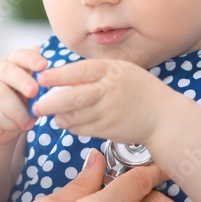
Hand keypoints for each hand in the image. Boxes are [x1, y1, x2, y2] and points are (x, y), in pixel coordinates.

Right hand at [0, 48, 48, 145]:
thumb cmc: (20, 106)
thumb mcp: (31, 95)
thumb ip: (39, 89)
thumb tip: (54, 87)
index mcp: (13, 63)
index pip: (20, 55)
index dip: (31, 59)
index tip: (44, 66)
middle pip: (8, 71)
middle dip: (23, 81)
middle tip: (34, 92)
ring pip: (0, 93)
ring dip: (17, 110)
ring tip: (29, 123)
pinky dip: (9, 121)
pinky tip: (16, 126)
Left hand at [34, 59, 170, 143]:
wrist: (164, 118)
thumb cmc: (139, 90)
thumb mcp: (121, 71)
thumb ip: (94, 72)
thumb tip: (61, 77)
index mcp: (112, 71)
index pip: (79, 72)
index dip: (58, 76)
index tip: (41, 78)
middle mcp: (109, 91)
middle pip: (73, 98)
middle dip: (50, 103)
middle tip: (36, 106)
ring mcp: (109, 113)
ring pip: (74, 116)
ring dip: (59, 116)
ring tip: (53, 114)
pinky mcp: (107, 130)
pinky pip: (81, 129)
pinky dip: (71, 126)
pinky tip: (69, 121)